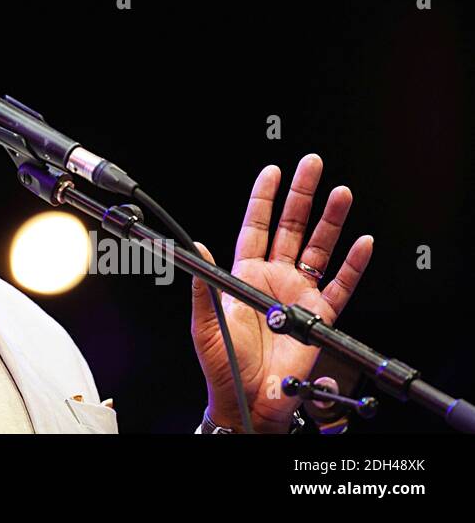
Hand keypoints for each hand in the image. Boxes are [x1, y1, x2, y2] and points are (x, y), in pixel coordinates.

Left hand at [190, 154, 373, 432]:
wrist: (247, 397)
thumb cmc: (222, 363)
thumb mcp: (203, 321)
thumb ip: (203, 285)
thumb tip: (199, 246)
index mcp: (244, 274)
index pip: (256, 226)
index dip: (264, 199)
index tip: (272, 171)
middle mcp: (275, 279)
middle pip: (292, 227)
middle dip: (302, 195)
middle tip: (312, 165)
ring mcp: (300, 295)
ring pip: (320, 249)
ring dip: (331, 221)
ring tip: (341, 193)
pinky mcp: (320, 316)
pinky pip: (342, 285)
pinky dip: (354, 264)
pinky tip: (363, 242)